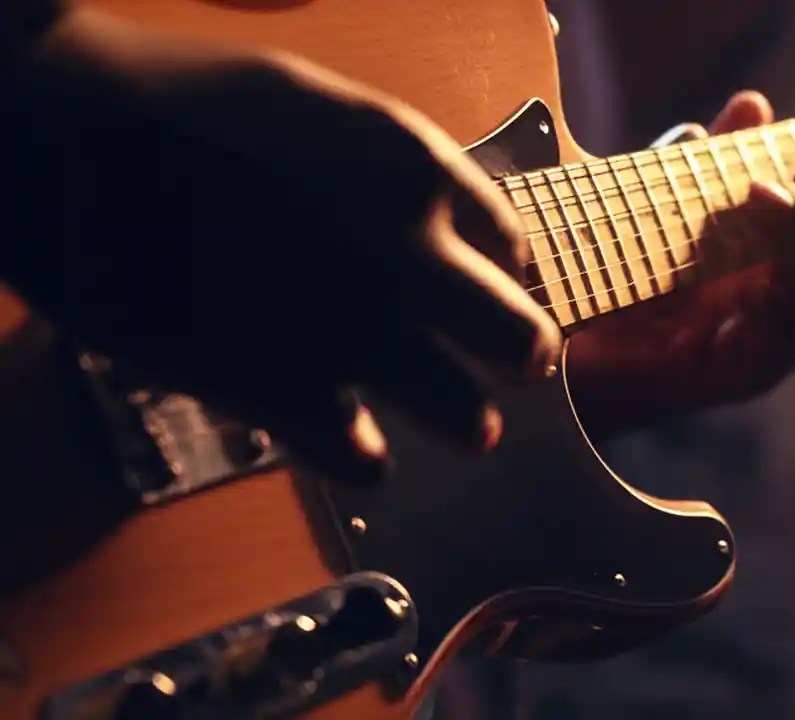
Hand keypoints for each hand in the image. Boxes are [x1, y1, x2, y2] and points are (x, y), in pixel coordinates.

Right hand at [1, 7, 560, 480]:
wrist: (70, 129)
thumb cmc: (191, 105)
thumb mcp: (325, 108)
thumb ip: (400, 168)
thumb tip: (461, 226)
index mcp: (420, 170)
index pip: (514, 243)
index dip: (509, 268)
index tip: (494, 281)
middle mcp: (406, 253)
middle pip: (521, 338)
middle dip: (526, 351)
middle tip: (525, 361)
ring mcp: (348, 328)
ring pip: (463, 413)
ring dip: (467, 418)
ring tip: (472, 426)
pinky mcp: (277, 387)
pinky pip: (358, 455)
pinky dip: (365, 455)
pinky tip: (363, 447)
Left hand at [567, 91, 794, 434]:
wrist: (576, 341)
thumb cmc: (628, 274)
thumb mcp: (672, 202)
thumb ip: (712, 157)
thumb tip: (754, 102)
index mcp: (784, 260)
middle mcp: (788, 304)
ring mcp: (771, 344)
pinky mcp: (741, 376)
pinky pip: (788, 351)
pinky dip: (792, 318)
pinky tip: (775, 293)